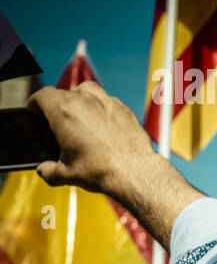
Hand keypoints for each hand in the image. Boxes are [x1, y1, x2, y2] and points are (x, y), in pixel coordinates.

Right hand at [28, 82, 160, 194]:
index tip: (35, 107)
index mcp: (64, 112)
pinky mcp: (125, 110)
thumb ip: (49, 170)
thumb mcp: (65, 174)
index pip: (44, 95)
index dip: (36, 101)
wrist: (134, 171)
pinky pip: (109, 101)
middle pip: (64, 92)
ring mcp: (107, 103)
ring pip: (88, 89)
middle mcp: (85, 101)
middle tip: (57, 117)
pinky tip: (103, 121)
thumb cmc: (100, 169)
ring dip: (80, 97)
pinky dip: (102, 107)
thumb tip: (45, 170)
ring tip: (79, 112)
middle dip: (57, 102)